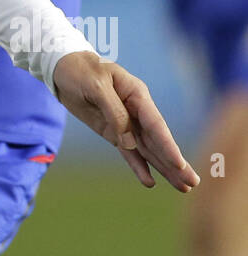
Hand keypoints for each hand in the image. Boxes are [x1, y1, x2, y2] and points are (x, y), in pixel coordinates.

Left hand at [53, 50, 198, 191]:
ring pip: (149, 150)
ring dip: (164, 169)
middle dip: (175, 163)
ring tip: (183, 188)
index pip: (156, 124)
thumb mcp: (96, 86)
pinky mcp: (113, 132)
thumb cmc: (82, 71)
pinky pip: (129, 152)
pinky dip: (138, 166)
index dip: (168, 146)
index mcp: (137, 94)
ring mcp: (126, 123)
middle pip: (159, 141)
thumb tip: (129, 143)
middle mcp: (137, 111)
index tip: (180, 165)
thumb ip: (114, 112)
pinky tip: (149, 181)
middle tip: (193, 183)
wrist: (63, 68)